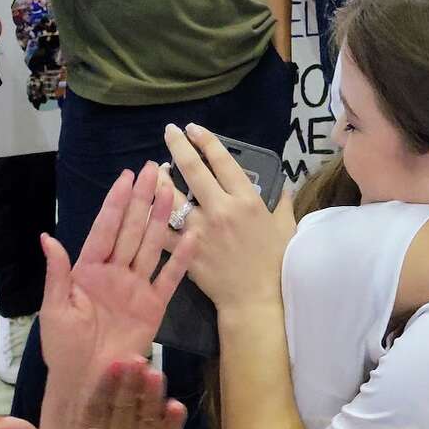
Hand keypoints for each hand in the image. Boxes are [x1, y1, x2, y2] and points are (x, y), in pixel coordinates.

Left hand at [38, 163, 192, 428]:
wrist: (86, 381)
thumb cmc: (63, 348)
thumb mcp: (54, 309)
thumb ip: (57, 273)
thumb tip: (48, 237)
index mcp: (87, 270)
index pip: (105, 228)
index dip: (116, 202)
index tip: (127, 176)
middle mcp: (114, 272)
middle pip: (131, 229)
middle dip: (143, 199)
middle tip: (156, 170)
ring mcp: (136, 288)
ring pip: (151, 246)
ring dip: (162, 219)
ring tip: (174, 192)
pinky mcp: (154, 306)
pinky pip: (169, 279)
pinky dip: (181, 259)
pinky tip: (192, 237)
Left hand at [163, 123, 296, 310]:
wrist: (256, 298)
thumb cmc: (274, 262)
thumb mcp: (285, 228)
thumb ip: (283, 204)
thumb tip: (284, 187)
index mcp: (246, 200)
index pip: (223, 161)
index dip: (206, 141)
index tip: (194, 129)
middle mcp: (221, 209)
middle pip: (193, 170)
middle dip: (178, 146)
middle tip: (169, 132)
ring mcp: (201, 230)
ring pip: (172, 196)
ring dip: (161, 178)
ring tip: (155, 169)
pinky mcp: (186, 251)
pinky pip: (163, 230)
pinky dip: (151, 217)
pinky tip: (144, 206)